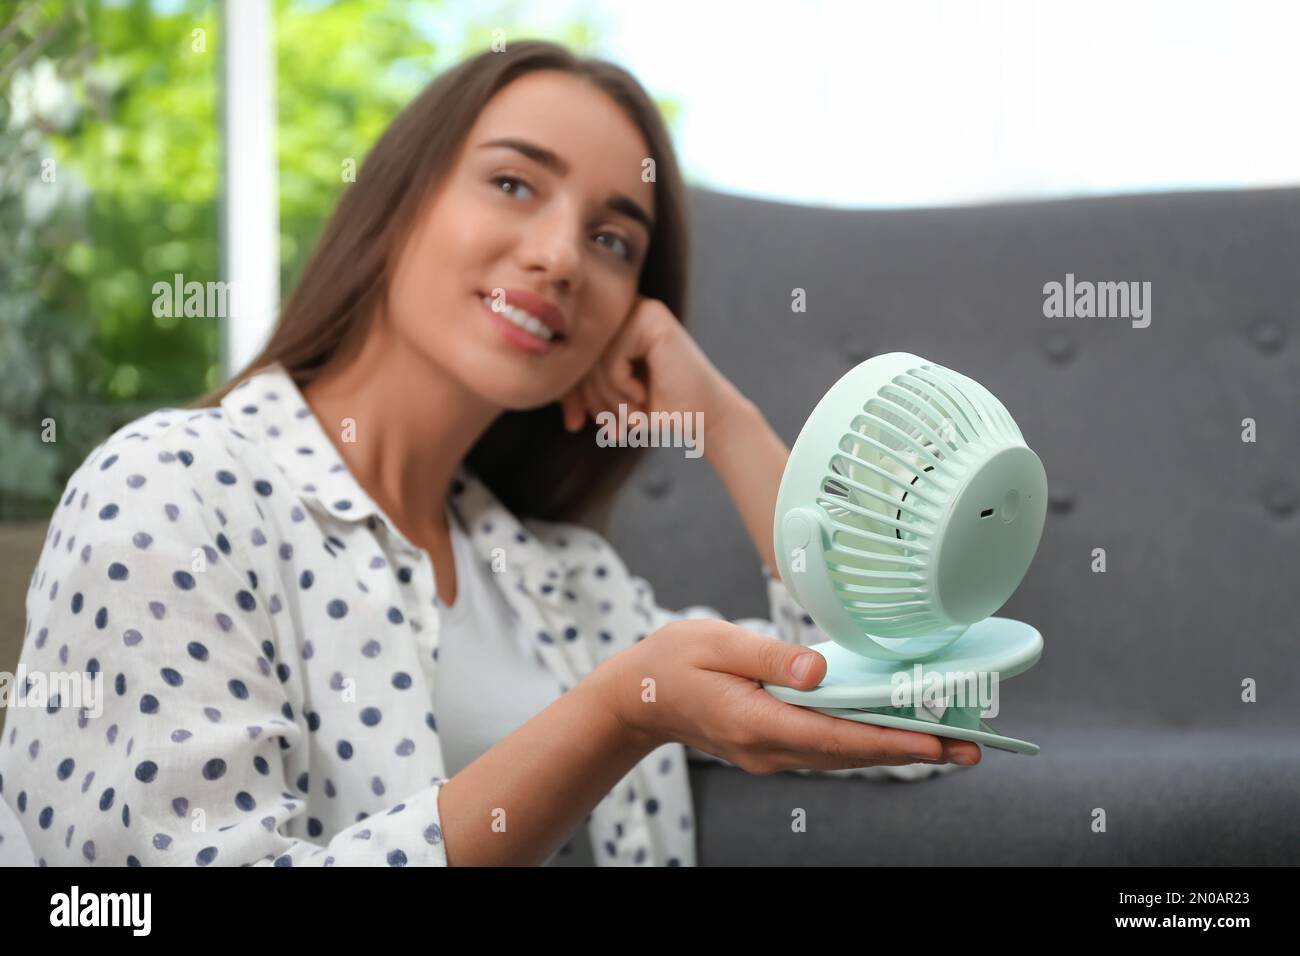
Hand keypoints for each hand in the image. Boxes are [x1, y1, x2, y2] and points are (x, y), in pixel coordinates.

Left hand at [559, 296, 743, 435]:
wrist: (703, 418)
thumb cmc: (658, 409)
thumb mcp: (608, 398)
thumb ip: (580, 388)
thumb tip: (540, 389)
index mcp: (613, 327)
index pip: (572, 354)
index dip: (569, 392)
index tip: (573, 424)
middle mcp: (624, 312)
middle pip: (579, 355)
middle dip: (592, 398)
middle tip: (615, 423)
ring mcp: (639, 310)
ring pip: (593, 358)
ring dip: (610, 396)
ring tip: (633, 411)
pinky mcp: (651, 318)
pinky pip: (611, 356)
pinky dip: (623, 383)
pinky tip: (643, 392)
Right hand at [590, 619, 981, 773]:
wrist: (637, 697)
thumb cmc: (673, 662)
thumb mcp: (715, 642)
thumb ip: (769, 656)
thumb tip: (820, 669)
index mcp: (756, 723)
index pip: (836, 738)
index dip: (890, 741)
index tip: (936, 743)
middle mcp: (769, 748)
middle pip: (851, 753)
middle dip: (912, 749)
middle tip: (971, 747)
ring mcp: (771, 753)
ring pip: (844, 754)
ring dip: (895, 747)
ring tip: (950, 740)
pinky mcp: (774, 745)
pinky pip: (829, 746)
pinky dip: (866, 740)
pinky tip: (896, 730)